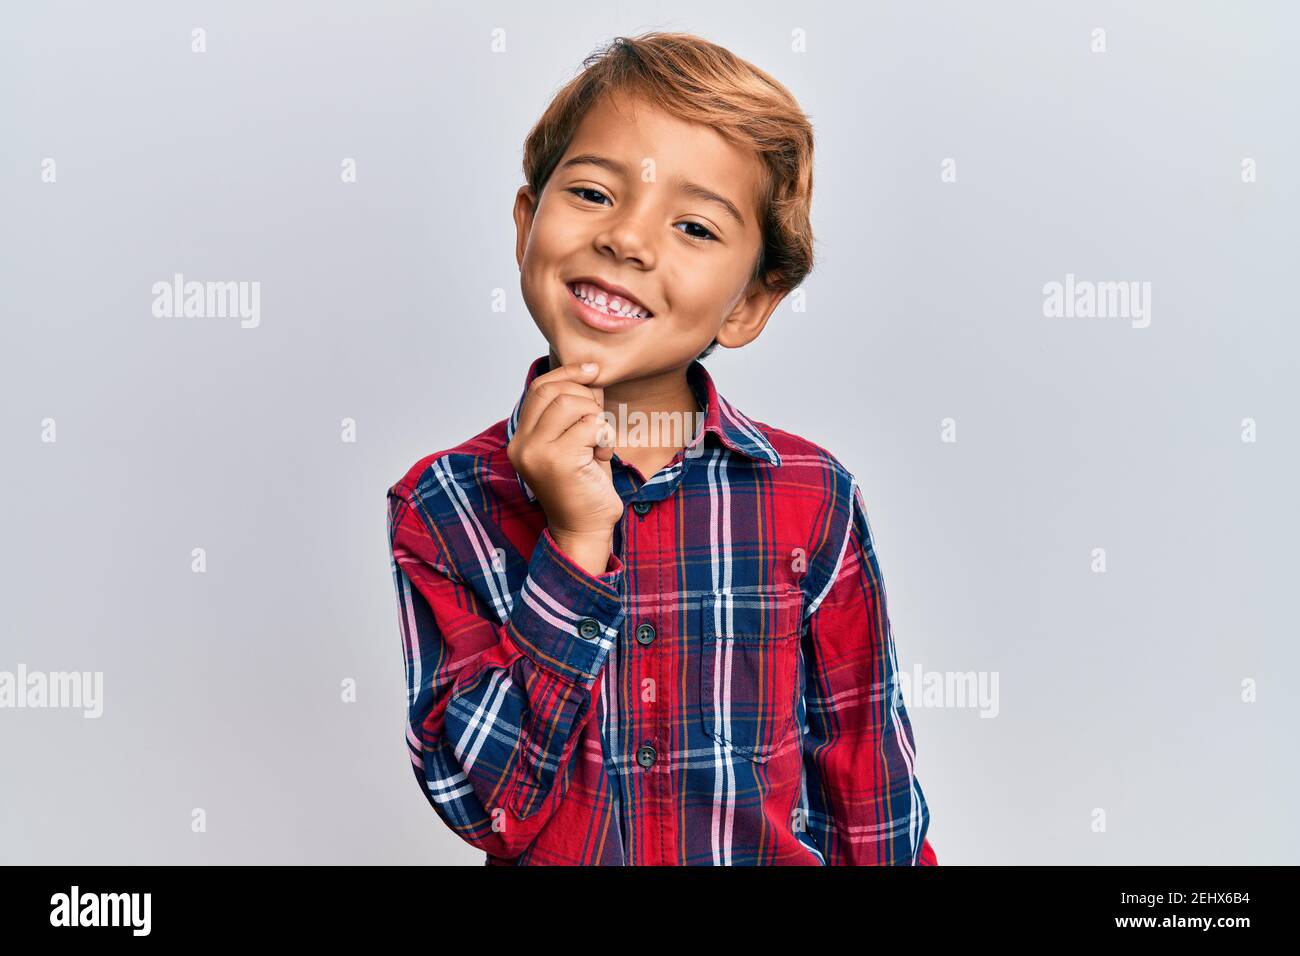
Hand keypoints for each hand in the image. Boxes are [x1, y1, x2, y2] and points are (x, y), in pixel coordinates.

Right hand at [506, 361, 622, 573]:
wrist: (584, 530)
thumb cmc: (584, 486)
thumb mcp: (575, 441)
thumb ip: (576, 410)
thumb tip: (589, 373)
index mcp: (521, 438)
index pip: (540, 388)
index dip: (567, 372)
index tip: (592, 370)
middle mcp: (521, 444)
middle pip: (554, 391)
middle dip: (586, 397)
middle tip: (598, 423)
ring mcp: (536, 452)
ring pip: (572, 404)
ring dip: (596, 417)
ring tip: (598, 442)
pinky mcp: (557, 461)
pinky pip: (590, 425)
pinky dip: (604, 435)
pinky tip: (603, 455)